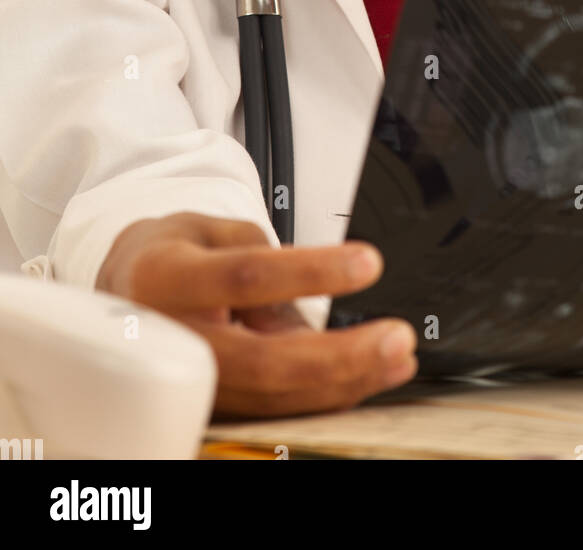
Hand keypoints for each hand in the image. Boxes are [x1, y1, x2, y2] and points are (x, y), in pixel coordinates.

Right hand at [96, 212, 417, 416]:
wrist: (126, 289)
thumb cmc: (175, 255)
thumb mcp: (213, 232)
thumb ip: (263, 262)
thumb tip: (315, 314)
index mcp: (167, 277)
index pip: (246, 277)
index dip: (311, 271)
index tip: (367, 263)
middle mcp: (173, 337)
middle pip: (263, 360)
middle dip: (339, 356)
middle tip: (396, 337)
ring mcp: (189, 381)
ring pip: (273, 396)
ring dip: (345, 382)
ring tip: (396, 356)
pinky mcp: (210, 405)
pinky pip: (274, 408)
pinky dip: (325, 395)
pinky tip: (366, 376)